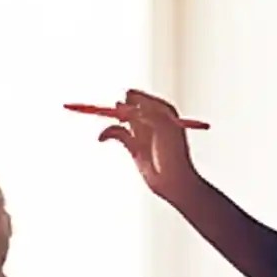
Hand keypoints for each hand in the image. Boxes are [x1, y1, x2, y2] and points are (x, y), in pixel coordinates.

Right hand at [99, 89, 201, 204]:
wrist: (174, 180)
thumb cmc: (174, 152)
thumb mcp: (161, 123)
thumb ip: (143, 110)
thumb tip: (123, 102)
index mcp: (162, 111)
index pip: (141, 97)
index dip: (131, 99)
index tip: (124, 105)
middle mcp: (151, 120)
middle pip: (128, 106)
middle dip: (120, 108)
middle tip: (118, 114)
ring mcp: (142, 133)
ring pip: (121, 119)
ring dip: (112, 119)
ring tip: (114, 123)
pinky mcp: (133, 147)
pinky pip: (116, 133)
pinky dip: (107, 133)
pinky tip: (102, 138)